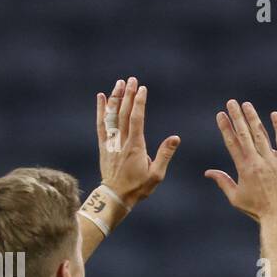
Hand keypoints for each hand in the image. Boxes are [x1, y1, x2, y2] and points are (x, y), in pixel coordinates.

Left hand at [96, 76, 180, 207]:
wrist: (115, 197)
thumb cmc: (138, 188)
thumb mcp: (156, 175)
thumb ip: (165, 155)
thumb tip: (176, 138)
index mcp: (135, 146)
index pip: (136, 119)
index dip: (139, 102)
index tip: (142, 89)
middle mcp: (121, 141)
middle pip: (124, 112)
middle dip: (128, 94)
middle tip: (132, 79)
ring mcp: (111, 142)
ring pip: (111, 116)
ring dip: (115, 98)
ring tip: (119, 83)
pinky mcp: (103, 145)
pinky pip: (101, 124)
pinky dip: (101, 110)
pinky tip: (101, 97)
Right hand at [204, 100, 276, 220]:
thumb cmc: (257, 209)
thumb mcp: (236, 198)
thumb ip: (223, 182)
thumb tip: (208, 172)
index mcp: (244, 169)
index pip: (232, 143)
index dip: (225, 127)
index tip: (220, 114)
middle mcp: (257, 162)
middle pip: (244, 134)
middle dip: (237, 117)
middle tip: (231, 102)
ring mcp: (273, 161)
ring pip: (261, 135)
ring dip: (253, 118)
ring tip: (246, 105)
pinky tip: (274, 115)